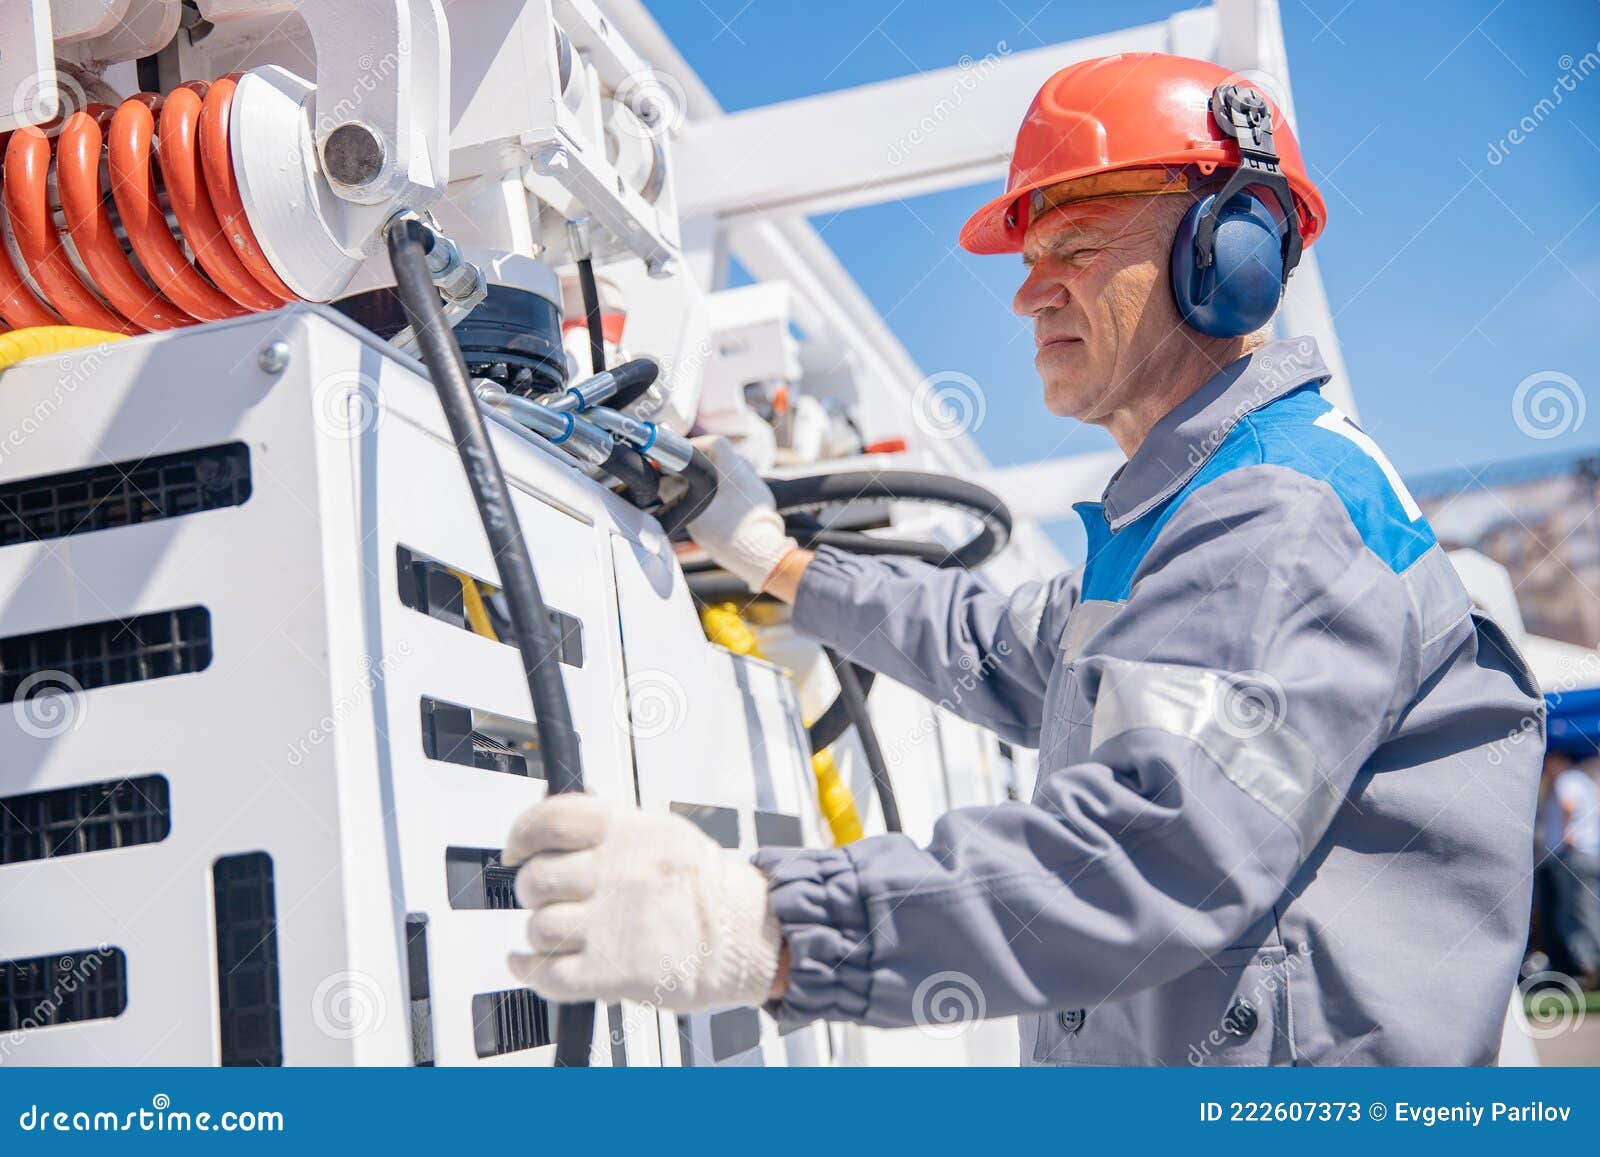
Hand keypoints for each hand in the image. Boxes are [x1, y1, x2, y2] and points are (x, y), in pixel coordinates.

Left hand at [503, 794, 781, 1011]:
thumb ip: (611, 826)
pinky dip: (531, 971)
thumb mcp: (664, 833)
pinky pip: (550, 975)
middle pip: (537, 878)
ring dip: (540, 934)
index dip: (522, 834)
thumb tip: (566, 810)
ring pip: (540, 927)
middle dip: (533, 891)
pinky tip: (530, 964)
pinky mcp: (616, 971)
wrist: (752, 935)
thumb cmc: (707, 890)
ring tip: (558, 935)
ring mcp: (615, 924)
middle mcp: (619, 874)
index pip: (551, 820)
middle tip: (548, 897)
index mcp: (630, 833)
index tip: (516, 849)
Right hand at [684, 435, 799, 592]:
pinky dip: (730, 491)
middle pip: (725, 457)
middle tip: (691, 476)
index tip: (687, 456)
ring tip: (704, 494)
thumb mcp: (695, 514)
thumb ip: (677, 494)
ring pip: (735, 473)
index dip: (699, 444)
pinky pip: (743, 488)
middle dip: (707, 464)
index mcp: (734, 470)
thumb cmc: (729, 535)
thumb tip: (665, 483)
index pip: (716, 442)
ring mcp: (758, 487)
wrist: (759, 555)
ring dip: (719, 478)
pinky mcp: (762, 501)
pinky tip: (720, 507)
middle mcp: (749, 474)